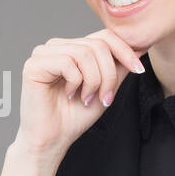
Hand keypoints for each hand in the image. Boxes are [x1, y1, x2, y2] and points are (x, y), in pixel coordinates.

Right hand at [14, 29, 146, 159]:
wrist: (53, 139)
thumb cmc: (75, 116)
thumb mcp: (106, 87)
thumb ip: (118, 67)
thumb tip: (140, 47)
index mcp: (72, 48)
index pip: (104, 36)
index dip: (125, 50)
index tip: (139, 70)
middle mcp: (57, 46)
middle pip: (97, 44)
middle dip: (109, 74)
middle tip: (105, 97)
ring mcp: (43, 53)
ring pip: (84, 53)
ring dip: (93, 80)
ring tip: (86, 98)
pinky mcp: (33, 65)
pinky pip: (66, 62)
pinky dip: (75, 82)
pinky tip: (69, 95)